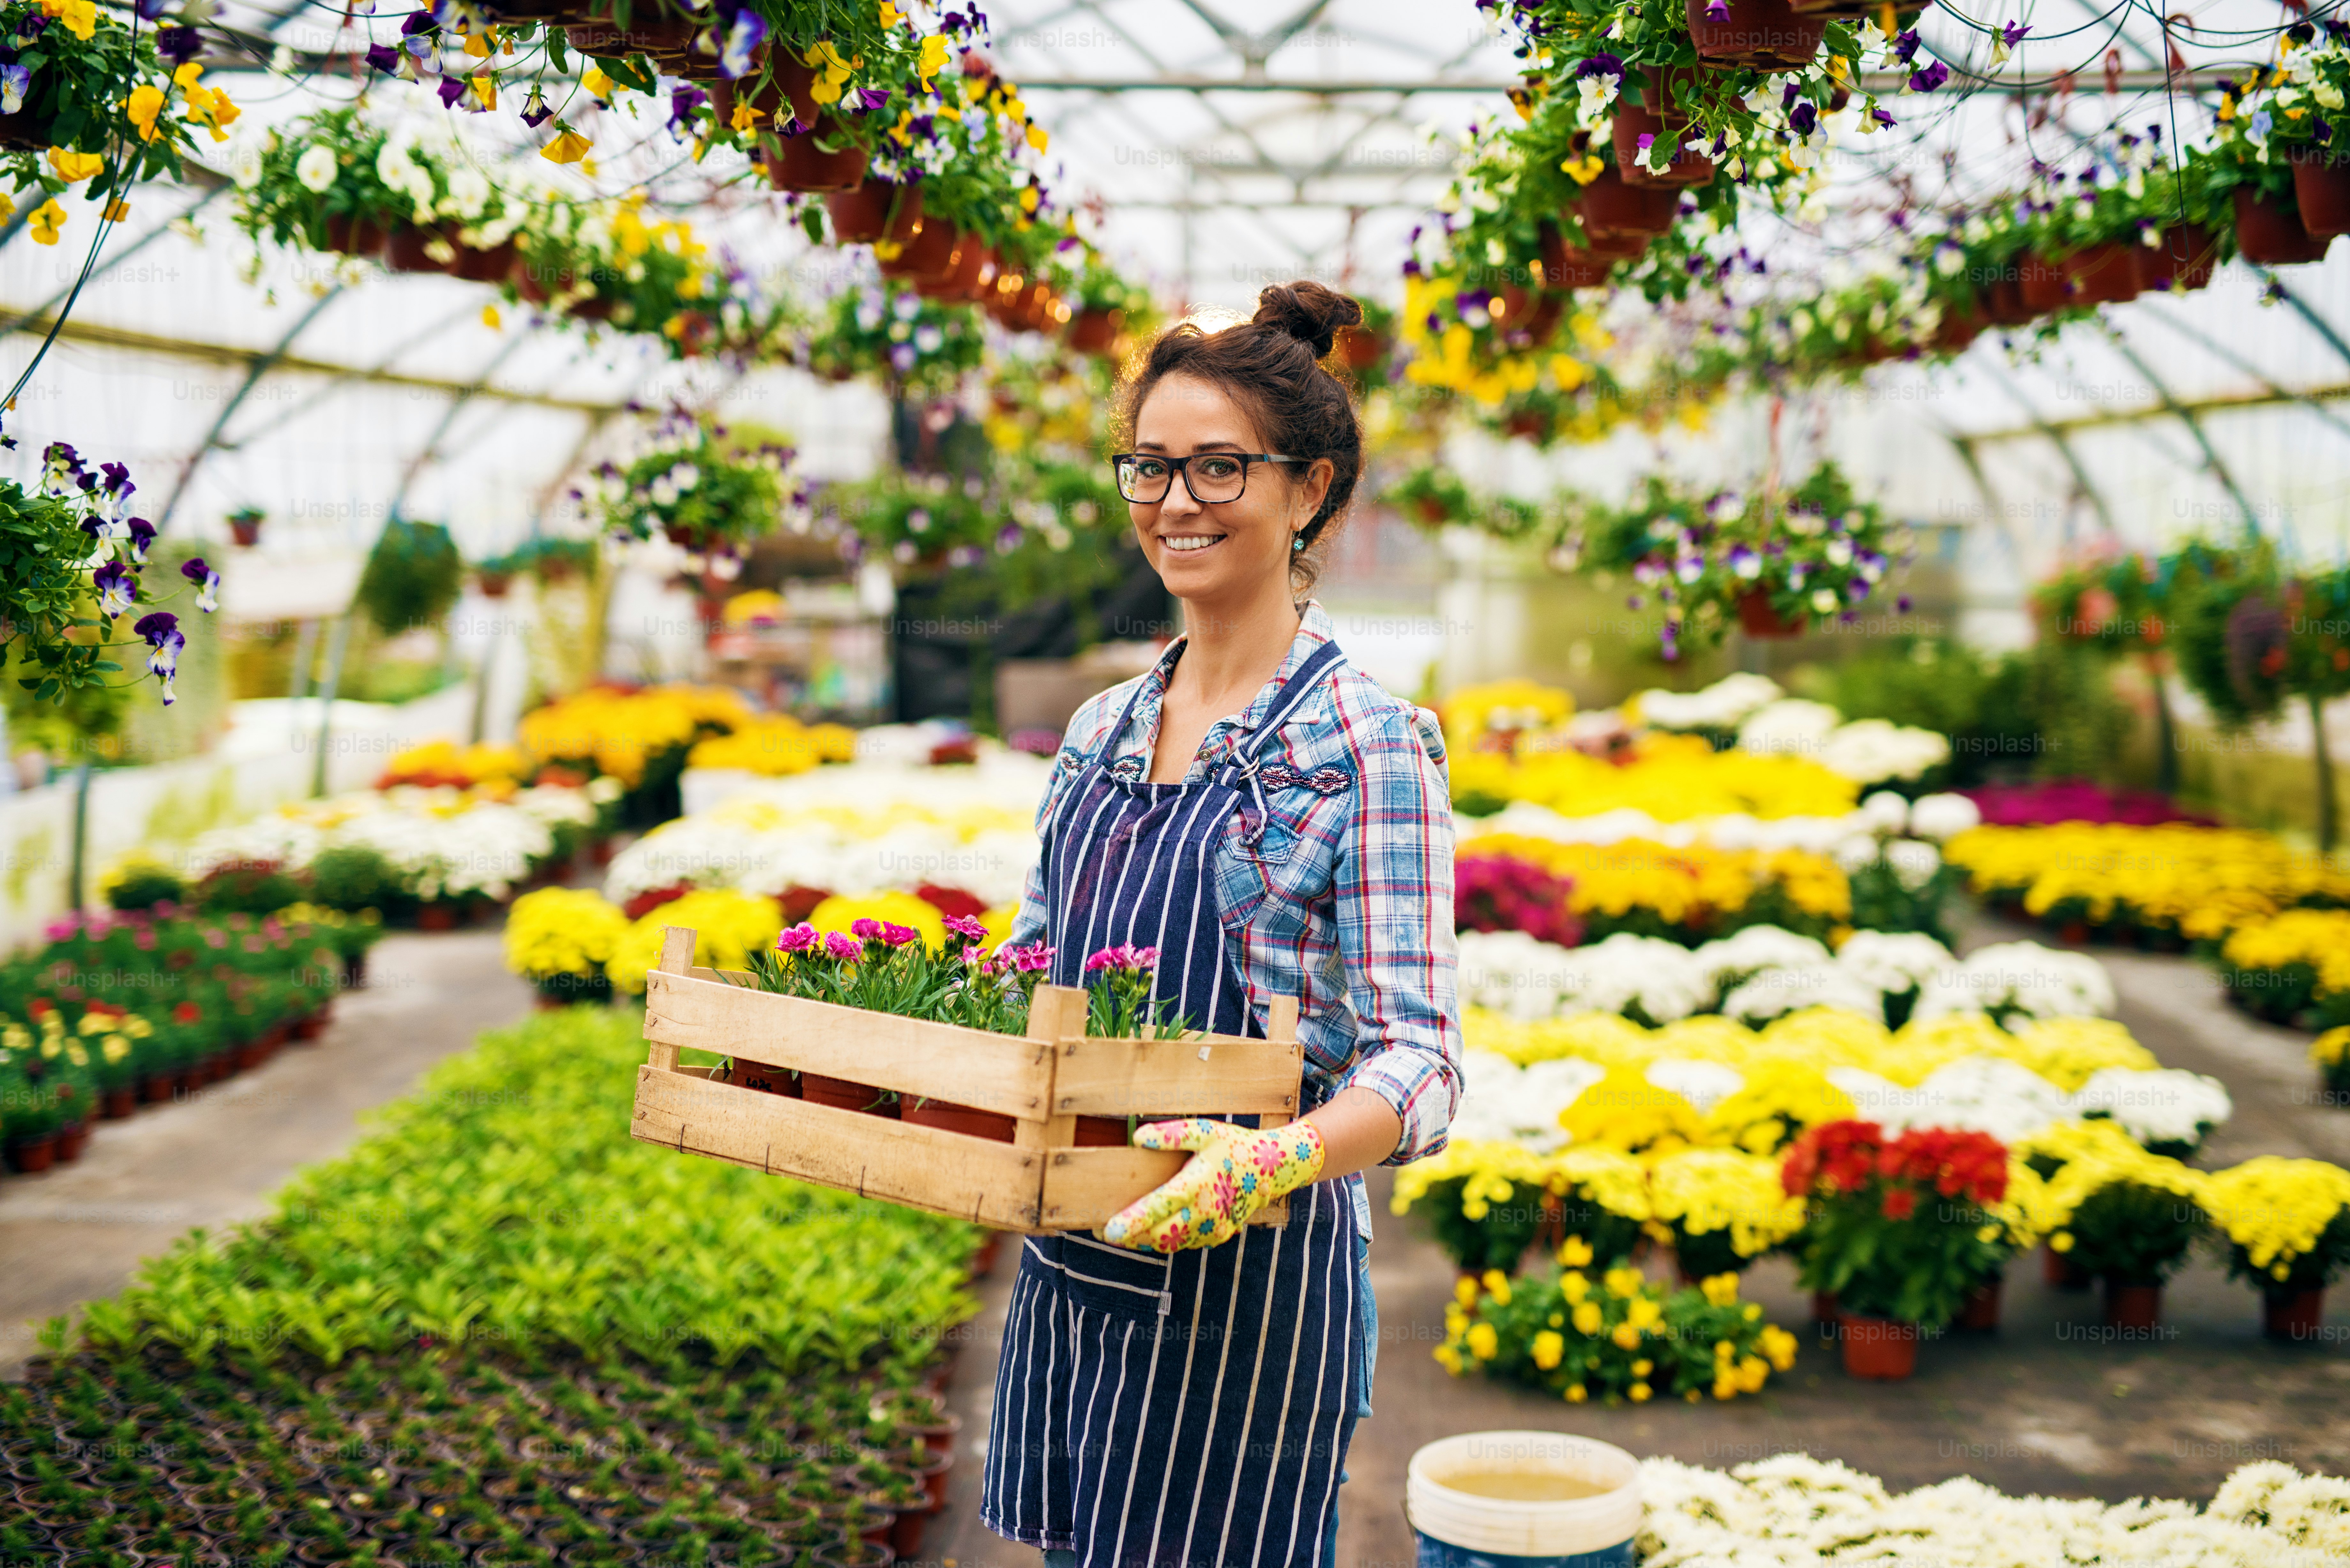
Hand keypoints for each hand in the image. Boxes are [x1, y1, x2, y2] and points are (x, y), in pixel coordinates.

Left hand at [1101, 1117, 1326, 1251]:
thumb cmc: (1233, 1145)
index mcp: (1197, 1184)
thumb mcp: (1204, 1131)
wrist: (1272, 1168)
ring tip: (1126, 1232)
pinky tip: (1156, 1229)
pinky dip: (1169, 1240)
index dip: (1132, 1221)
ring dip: (1147, 1241)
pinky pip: (1187, 1243)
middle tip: (1106, 1233)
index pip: (1158, 1207)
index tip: (1108, 1230)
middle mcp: (1206, 1212)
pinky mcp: (1219, 1236)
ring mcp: (1214, 1228)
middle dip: (1132, 1237)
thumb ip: (1171, 1134)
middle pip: (1161, 1235)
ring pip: (1173, 1244)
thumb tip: (1138, 1137)